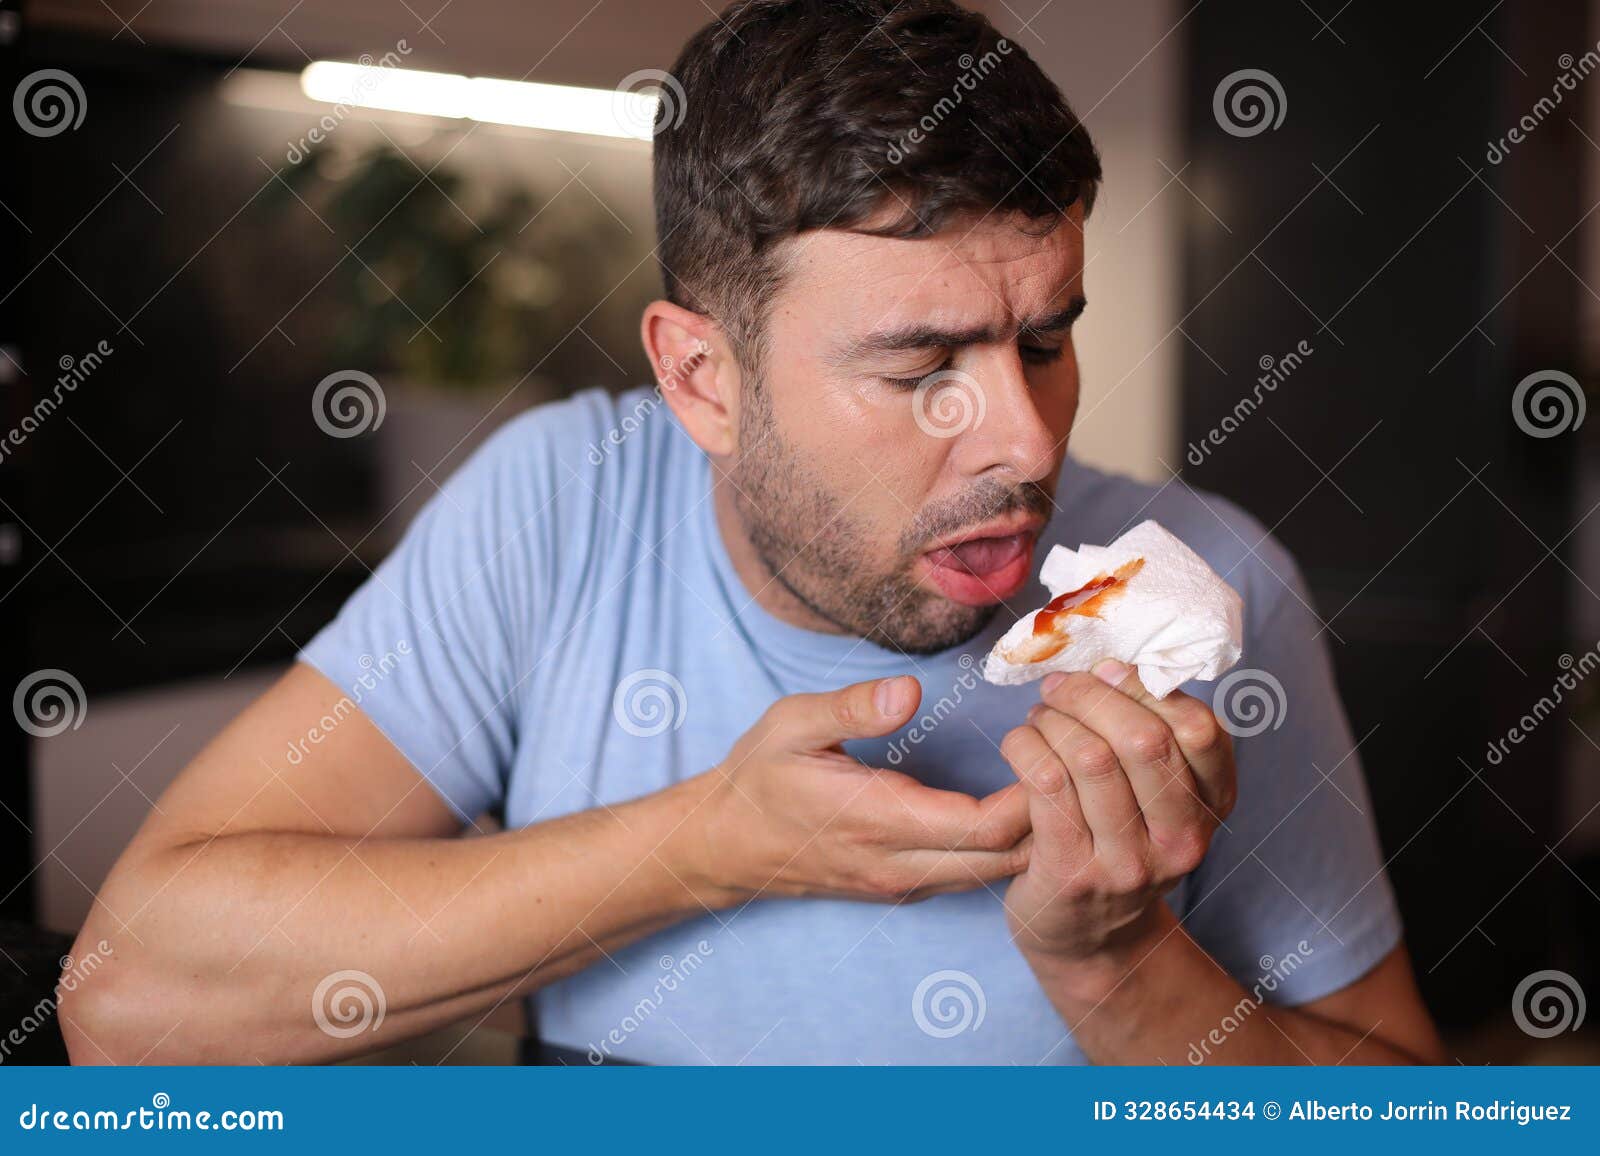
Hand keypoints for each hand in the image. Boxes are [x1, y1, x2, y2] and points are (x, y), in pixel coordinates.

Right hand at [676, 675, 1031, 905]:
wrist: (724, 845)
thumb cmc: (758, 778)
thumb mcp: (790, 724)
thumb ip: (852, 706)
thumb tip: (909, 692)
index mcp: (877, 820)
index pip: (984, 826)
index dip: (1031, 791)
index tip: (1044, 739)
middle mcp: (899, 866)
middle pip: (1007, 860)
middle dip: (1048, 814)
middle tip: (1067, 755)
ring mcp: (903, 884)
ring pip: (996, 875)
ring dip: (1034, 834)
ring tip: (1052, 774)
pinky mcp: (904, 888)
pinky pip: (974, 877)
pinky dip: (1008, 847)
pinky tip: (1019, 805)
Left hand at [998, 660, 1234, 981]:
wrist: (1089, 938)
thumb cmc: (1118, 844)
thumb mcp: (1160, 801)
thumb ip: (1156, 740)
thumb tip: (1114, 664)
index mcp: (1212, 809)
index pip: (1200, 730)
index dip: (1147, 687)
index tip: (1107, 671)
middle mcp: (1180, 840)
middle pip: (1143, 739)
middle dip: (1090, 696)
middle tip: (1058, 688)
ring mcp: (1128, 862)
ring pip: (1090, 756)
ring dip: (1053, 720)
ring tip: (1038, 717)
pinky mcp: (1073, 873)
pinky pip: (1045, 783)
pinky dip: (1024, 746)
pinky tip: (1018, 743)